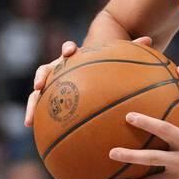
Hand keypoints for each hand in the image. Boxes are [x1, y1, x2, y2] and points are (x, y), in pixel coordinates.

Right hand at [25, 35, 153, 127]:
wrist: (94, 72)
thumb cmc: (108, 65)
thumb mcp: (119, 58)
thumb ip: (132, 49)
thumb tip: (149, 40)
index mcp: (74, 58)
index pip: (68, 50)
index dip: (68, 49)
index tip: (70, 51)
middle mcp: (59, 70)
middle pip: (45, 71)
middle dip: (41, 77)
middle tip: (39, 86)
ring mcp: (54, 86)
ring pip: (38, 95)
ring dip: (33, 106)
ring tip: (29, 121)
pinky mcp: (53, 102)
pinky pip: (47, 113)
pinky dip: (42, 124)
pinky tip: (41, 138)